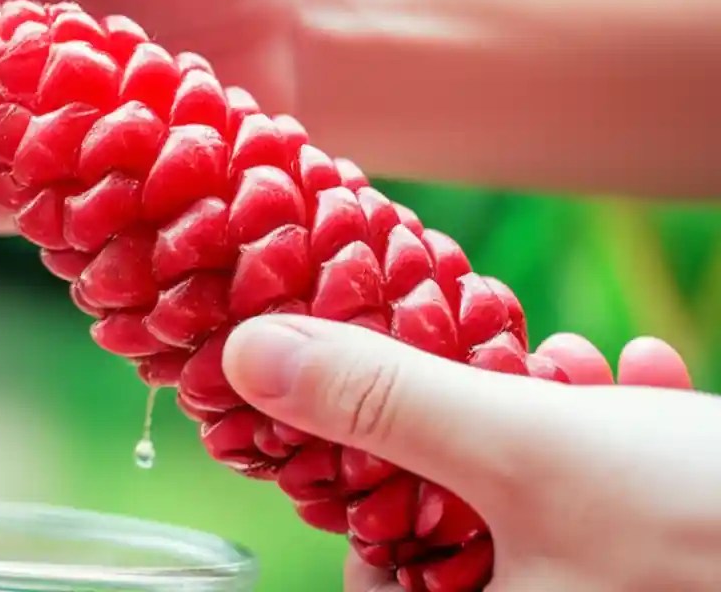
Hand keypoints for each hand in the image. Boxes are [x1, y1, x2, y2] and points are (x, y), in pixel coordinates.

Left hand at [221, 316, 719, 591]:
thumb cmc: (713, 527)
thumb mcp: (530, 449)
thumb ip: (385, 403)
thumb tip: (249, 356)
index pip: (375, 581)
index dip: (357, 493)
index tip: (363, 413)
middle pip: (461, 528)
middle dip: (467, 435)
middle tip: (478, 369)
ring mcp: (615, 589)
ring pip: (545, 505)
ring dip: (550, 420)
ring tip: (576, 365)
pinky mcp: (671, 557)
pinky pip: (621, 504)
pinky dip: (622, 438)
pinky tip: (648, 379)